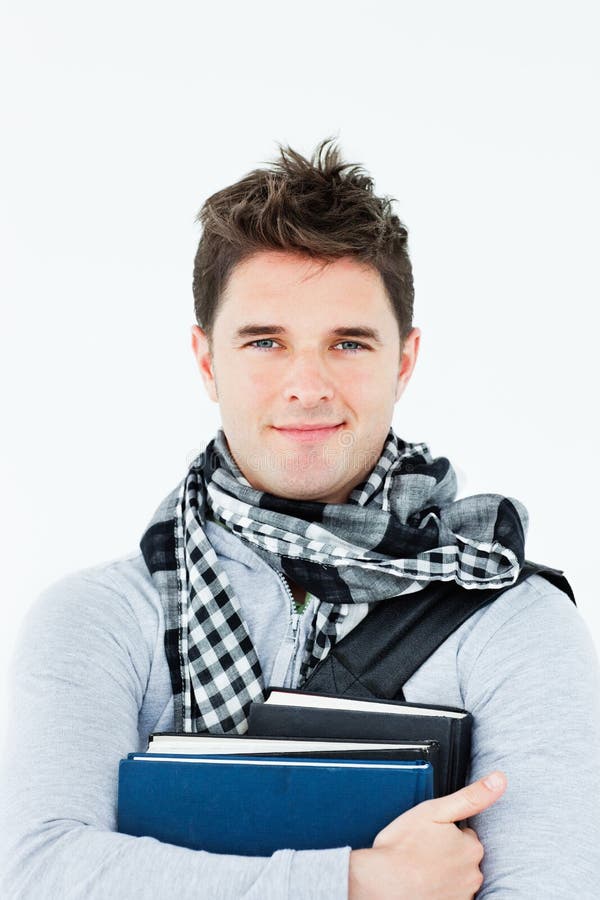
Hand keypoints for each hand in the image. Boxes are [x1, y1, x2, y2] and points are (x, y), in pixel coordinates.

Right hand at [348, 770, 506, 899]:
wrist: (382, 884)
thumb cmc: (403, 848)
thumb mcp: (435, 811)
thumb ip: (471, 797)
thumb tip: (499, 780)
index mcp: (471, 847)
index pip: (466, 836)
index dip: (445, 833)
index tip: (429, 836)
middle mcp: (472, 875)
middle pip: (463, 858)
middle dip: (446, 854)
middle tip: (421, 852)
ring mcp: (462, 895)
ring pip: (456, 878)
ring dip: (442, 874)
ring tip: (419, 869)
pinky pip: (449, 895)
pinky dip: (438, 891)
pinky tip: (422, 884)